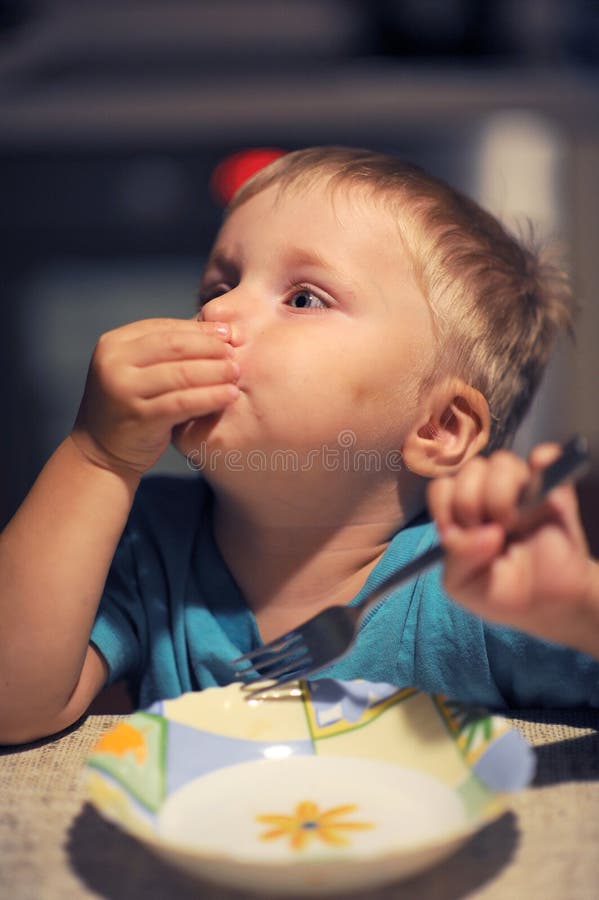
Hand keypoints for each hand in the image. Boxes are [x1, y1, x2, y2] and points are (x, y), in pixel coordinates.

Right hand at [71, 317, 238, 476]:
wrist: (102, 452)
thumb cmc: (131, 407)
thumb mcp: (138, 371)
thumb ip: (166, 351)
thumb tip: (217, 331)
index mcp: (114, 343)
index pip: (165, 328)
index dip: (200, 329)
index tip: (228, 333)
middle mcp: (113, 362)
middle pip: (174, 346)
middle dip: (210, 347)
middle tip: (235, 353)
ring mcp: (123, 389)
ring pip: (181, 374)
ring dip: (214, 371)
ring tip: (236, 373)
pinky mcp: (139, 416)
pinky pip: (183, 402)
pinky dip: (210, 397)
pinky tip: (229, 395)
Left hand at [427, 444, 596, 650]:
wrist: (549, 604)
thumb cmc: (501, 591)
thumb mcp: (462, 585)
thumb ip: (457, 558)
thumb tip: (484, 531)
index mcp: (461, 512)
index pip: (442, 487)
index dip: (445, 507)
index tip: (457, 533)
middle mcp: (487, 492)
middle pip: (469, 470)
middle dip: (471, 505)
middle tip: (489, 536)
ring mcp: (521, 488)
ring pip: (501, 463)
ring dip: (501, 496)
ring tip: (512, 525)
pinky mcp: (554, 488)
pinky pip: (546, 457)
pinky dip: (542, 465)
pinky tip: (538, 497)